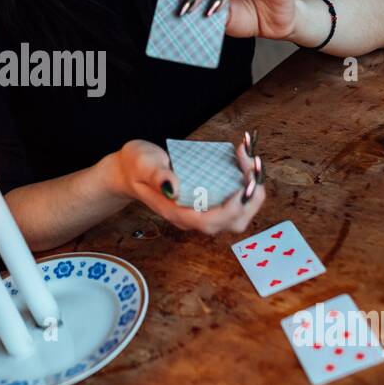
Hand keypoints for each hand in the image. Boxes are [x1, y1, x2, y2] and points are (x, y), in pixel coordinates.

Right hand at [110, 133, 264, 235]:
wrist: (129, 171)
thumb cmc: (136, 167)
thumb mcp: (142, 164)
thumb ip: (157, 175)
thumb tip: (173, 188)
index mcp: (176, 212)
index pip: (209, 221)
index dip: (232, 208)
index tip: (242, 185)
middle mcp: (192, 217)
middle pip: (231, 223)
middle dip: (250, 199)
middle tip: (253, 169)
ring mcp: (201, 211)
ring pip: (237, 215)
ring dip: (252, 192)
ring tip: (251, 162)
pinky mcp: (208, 202)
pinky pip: (234, 202)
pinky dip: (246, 185)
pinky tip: (243, 162)